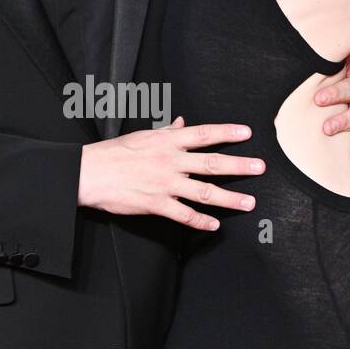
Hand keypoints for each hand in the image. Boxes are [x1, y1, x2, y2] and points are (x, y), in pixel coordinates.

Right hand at [78, 114, 265, 229]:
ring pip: (205, 191)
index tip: (247, 133)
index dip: (227, 133)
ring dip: (230, 199)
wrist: (89, 173)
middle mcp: (171, 161)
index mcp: (167, 141)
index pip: (203, 134)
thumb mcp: (143, 136)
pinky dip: (201, 221)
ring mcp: (165, 184)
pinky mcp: (156, 204)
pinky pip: (184, 215)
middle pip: (213, 163)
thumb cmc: (114, 153)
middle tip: (260, 167)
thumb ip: (167, 131)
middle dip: (239, 166)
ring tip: (249, 202)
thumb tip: (183, 123)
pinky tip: (214, 225)